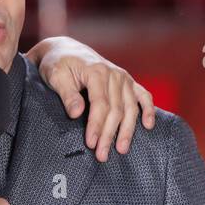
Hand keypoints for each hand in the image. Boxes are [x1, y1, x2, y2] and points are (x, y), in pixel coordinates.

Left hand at [26, 37, 155, 159]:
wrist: (65, 49)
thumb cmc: (58, 64)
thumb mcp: (56, 77)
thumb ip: (67, 95)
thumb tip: (76, 114)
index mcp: (97, 71)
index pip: (100, 104)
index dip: (96, 125)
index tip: (91, 143)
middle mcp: (114, 74)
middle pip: (116, 109)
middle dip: (109, 134)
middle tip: (102, 155)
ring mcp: (123, 77)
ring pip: (130, 108)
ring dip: (127, 130)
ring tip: (122, 150)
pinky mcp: (127, 81)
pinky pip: (143, 96)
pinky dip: (148, 110)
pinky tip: (148, 126)